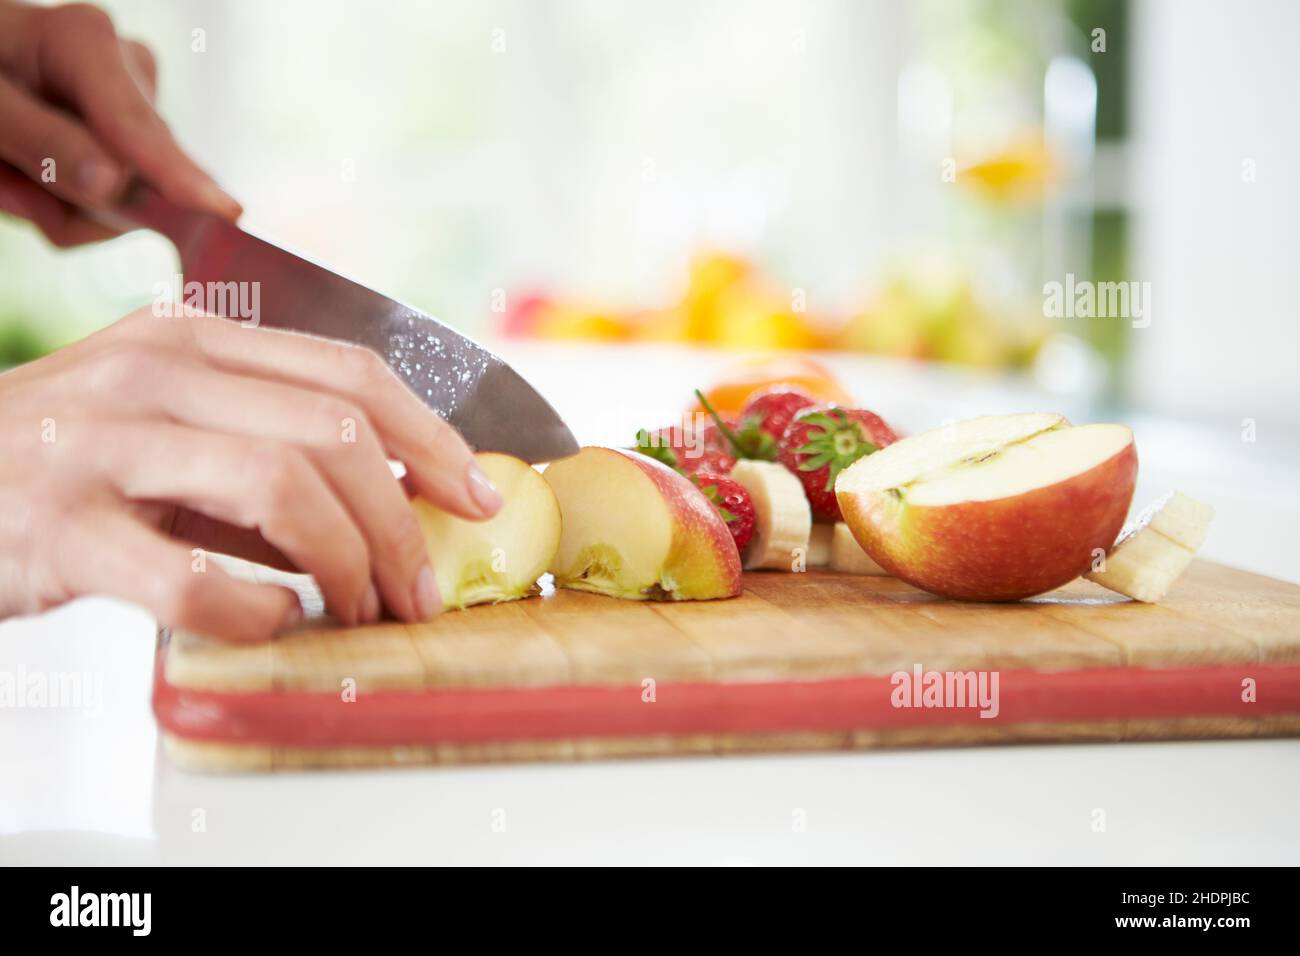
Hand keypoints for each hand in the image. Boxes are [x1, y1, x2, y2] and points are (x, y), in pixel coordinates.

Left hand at [0, 1, 239, 246]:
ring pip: (122, 199)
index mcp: (85, 42)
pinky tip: (31, 175)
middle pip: (130, 174)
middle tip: (4, 179)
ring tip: (9, 171)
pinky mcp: (138, 142)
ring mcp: (138, 106)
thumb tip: (112, 183)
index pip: (136, 124)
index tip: (226, 210)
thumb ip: (40, 139)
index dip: (176, 172)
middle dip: (65, 197)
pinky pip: (115, 206)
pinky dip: (64, 205)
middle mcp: (126, 69)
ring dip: (57, 204)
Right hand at [0, 308, 503, 640]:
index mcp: (194, 340)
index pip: (354, 372)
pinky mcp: (60, 528)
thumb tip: (399, 507)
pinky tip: (271, 625)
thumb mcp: (172, 434)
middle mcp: (155, 372)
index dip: (436, 435)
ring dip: (349, 564)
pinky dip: (257, 614)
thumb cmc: (62, 469)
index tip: (484, 493)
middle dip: (404, 520)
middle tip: (421, 587)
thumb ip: (274, 457)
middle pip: (337, 431)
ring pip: (284, 488)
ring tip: (362, 610)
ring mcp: (103, 443)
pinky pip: (196, 580)